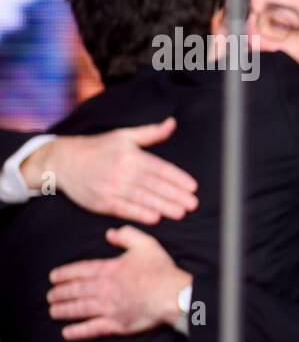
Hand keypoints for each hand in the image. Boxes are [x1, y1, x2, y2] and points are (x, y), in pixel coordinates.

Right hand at [21, 118, 198, 223]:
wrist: (63, 161)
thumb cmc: (98, 148)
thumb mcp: (124, 136)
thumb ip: (151, 133)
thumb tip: (172, 123)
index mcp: (130, 155)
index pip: (159, 168)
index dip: (177, 178)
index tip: (193, 186)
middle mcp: (122, 171)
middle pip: (154, 185)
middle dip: (175, 195)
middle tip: (193, 203)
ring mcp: (111, 187)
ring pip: (142, 198)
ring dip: (163, 206)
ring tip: (181, 212)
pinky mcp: (101, 201)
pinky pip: (123, 209)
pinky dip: (139, 214)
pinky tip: (154, 218)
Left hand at [47, 226, 191, 339]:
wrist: (173, 295)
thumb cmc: (161, 271)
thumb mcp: (146, 244)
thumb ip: (127, 235)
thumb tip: (110, 233)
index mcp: (109, 270)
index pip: (80, 271)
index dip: (64, 274)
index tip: (53, 278)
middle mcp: (104, 289)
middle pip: (76, 291)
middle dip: (60, 293)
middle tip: (50, 296)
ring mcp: (108, 308)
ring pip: (79, 309)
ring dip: (64, 310)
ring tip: (53, 311)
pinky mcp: (117, 324)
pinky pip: (92, 328)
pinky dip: (78, 331)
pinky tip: (67, 332)